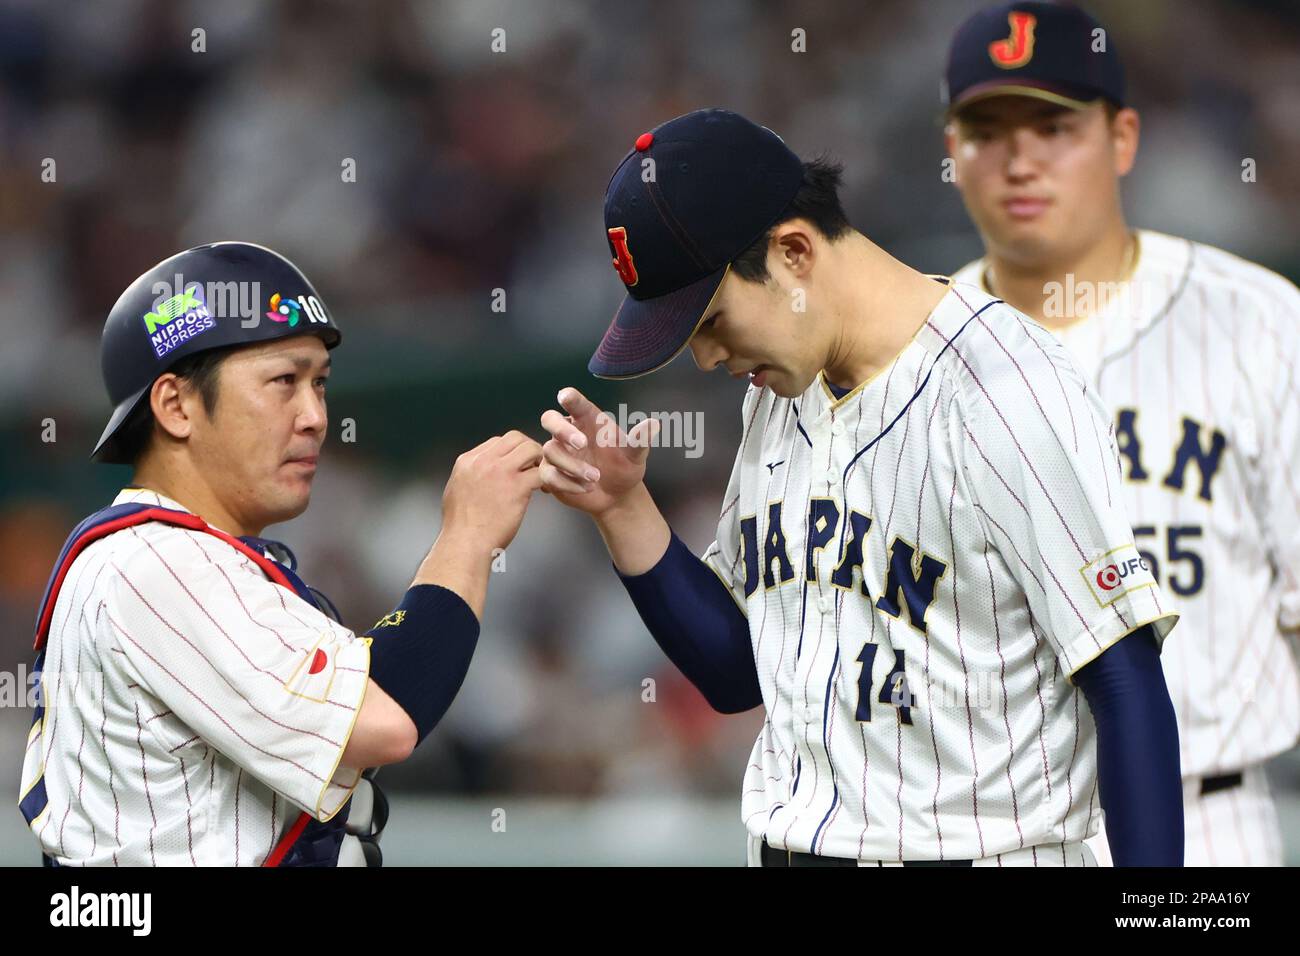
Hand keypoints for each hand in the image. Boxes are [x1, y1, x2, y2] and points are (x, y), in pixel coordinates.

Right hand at [440, 431, 542, 552]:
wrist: (465, 543)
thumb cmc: (461, 526)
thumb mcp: (456, 489)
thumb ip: (471, 475)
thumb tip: (481, 473)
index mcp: (468, 461)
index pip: (496, 441)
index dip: (511, 452)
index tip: (517, 465)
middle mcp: (483, 462)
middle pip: (515, 438)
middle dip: (528, 449)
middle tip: (533, 466)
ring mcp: (501, 472)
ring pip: (531, 448)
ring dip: (539, 461)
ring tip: (539, 476)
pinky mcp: (517, 487)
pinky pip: (541, 472)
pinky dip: (548, 480)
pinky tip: (545, 490)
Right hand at [539, 387, 658, 516]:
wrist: (617, 496)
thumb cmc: (624, 467)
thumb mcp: (635, 455)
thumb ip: (640, 440)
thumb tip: (654, 424)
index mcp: (588, 419)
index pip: (575, 402)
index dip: (569, 397)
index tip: (565, 396)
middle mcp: (569, 433)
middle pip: (549, 419)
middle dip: (562, 430)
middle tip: (582, 443)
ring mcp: (557, 453)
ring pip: (551, 451)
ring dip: (574, 466)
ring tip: (595, 478)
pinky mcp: (551, 474)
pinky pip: (549, 475)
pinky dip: (568, 483)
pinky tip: (585, 488)